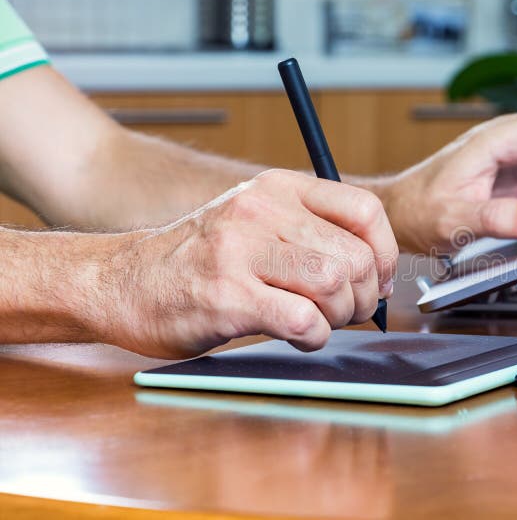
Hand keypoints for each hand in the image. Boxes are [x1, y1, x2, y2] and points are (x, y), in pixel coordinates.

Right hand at [102, 170, 397, 358]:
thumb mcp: (256, 221)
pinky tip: (297, 335)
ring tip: (319, 322)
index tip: (378, 278)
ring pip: (334, 285)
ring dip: (339, 317)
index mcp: (277, 188)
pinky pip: (304, 320)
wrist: (122, 281)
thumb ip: (312, 231)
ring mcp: (241, 252)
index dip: (385, 252)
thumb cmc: (199, 259)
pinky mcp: (226, 297)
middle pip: (355, 257)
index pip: (365, 210)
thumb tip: (379, 266)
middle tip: (347, 311)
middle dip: (364, 296)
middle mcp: (260, 211)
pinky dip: (314, 337)